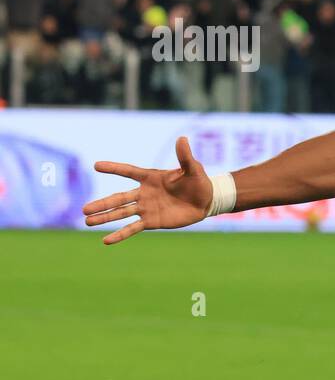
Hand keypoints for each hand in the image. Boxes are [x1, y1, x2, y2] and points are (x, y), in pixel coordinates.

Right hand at [82, 137, 213, 244]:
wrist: (205, 201)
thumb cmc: (198, 182)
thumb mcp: (193, 169)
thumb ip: (184, 156)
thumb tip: (182, 138)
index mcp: (150, 177)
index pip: (129, 171)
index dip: (114, 168)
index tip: (96, 165)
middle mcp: (144, 193)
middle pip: (119, 198)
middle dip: (102, 204)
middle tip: (84, 209)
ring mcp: (146, 208)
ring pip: (121, 213)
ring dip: (105, 217)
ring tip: (87, 221)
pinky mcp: (152, 221)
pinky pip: (133, 228)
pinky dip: (120, 234)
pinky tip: (106, 241)